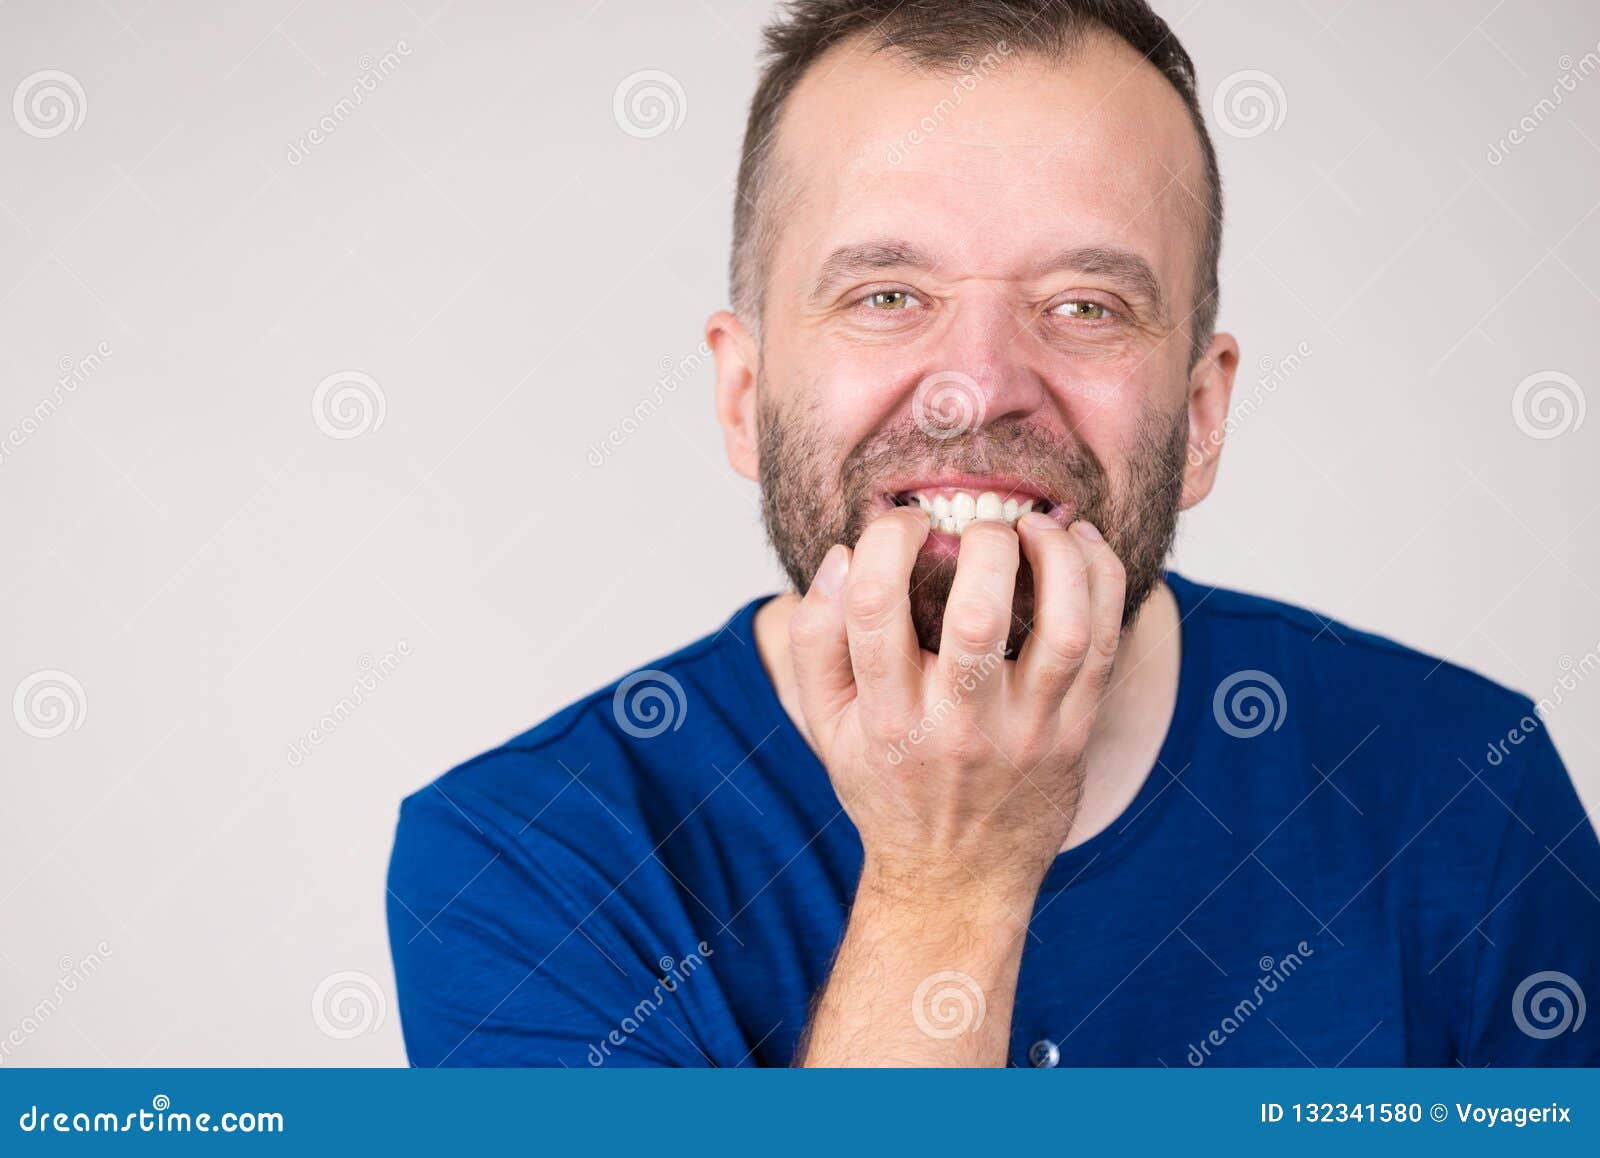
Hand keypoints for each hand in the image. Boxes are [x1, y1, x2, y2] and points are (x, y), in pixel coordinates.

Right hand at [788, 506, 1126, 904]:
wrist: (958, 878)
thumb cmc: (888, 784)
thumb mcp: (826, 724)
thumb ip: (816, 638)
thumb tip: (844, 557)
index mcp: (884, 716)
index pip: (876, 607)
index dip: (889, 540)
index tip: (906, 522)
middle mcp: (956, 726)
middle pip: (978, 614)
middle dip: (985, 542)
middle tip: (981, 522)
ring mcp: (1025, 733)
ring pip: (1063, 629)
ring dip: (1059, 556)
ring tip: (1039, 525)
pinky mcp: (1074, 735)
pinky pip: (1104, 648)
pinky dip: (1102, 584)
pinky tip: (1082, 550)